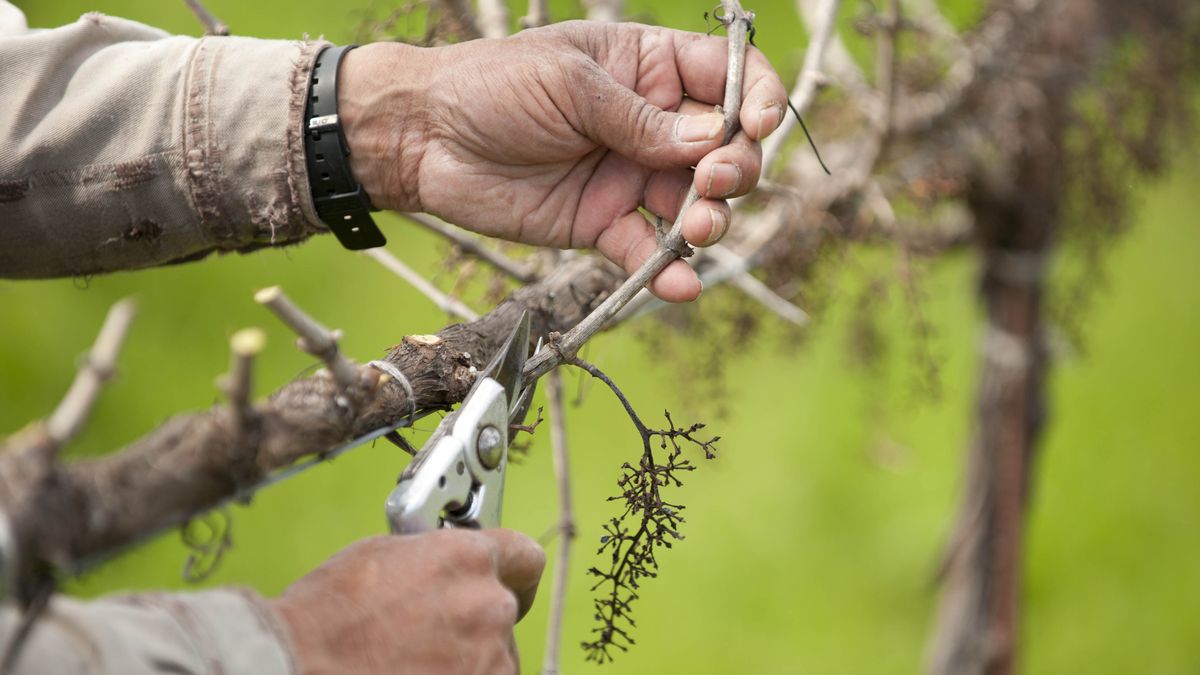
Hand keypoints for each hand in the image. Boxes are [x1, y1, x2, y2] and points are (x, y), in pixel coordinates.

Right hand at [271, 530, 544, 674]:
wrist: (299, 667)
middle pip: (503, 613)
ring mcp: (488, 660)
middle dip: (474, 621)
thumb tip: (446, 563)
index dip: (510, 570)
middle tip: (428, 634)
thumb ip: (434, 556)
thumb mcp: (381, 556)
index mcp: (467, 558)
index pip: (524, 557)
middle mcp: (487, 606)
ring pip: (495, 659)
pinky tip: (414, 674)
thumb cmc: (324, 617)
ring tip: (411, 663)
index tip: (502, 580)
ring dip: (467, 661)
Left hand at [338, 21, 788, 301]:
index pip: (728, 77)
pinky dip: (666, 271)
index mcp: (649, 68)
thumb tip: (711, 139)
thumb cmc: (489, 85)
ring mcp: (629, 176)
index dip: (755, 99)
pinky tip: (680, 286)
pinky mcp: (602, 223)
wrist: (424, 139)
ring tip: (694, 228)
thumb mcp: (567, 84)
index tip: (754, 125)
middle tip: (711, 181)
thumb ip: (639, 117)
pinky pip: (646, 250)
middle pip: (725, 149)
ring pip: (695, 204)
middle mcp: (651, 123)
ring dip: (709, 220)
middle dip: (734, 167)